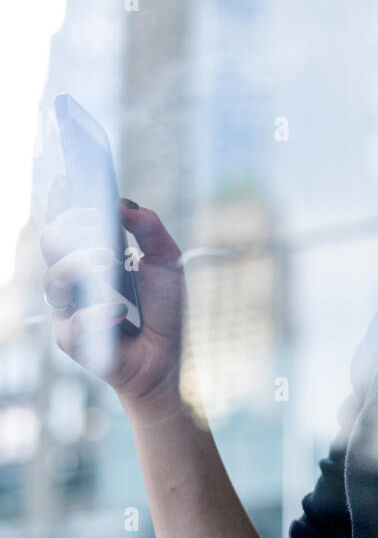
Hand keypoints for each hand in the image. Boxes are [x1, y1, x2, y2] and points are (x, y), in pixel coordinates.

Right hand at [40, 175, 185, 408]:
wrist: (167, 359)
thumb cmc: (162, 309)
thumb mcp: (166, 261)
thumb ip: (149, 229)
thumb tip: (123, 204)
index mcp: (90, 256)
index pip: (67, 223)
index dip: (62, 200)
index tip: (68, 178)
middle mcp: (72, 280)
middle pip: (51, 244)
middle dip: (68, 227)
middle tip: (95, 219)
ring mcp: (67, 309)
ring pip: (53, 280)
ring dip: (79, 266)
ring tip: (108, 260)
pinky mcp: (71, 340)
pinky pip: (73, 323)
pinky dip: (98, 314)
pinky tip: (121, 312)